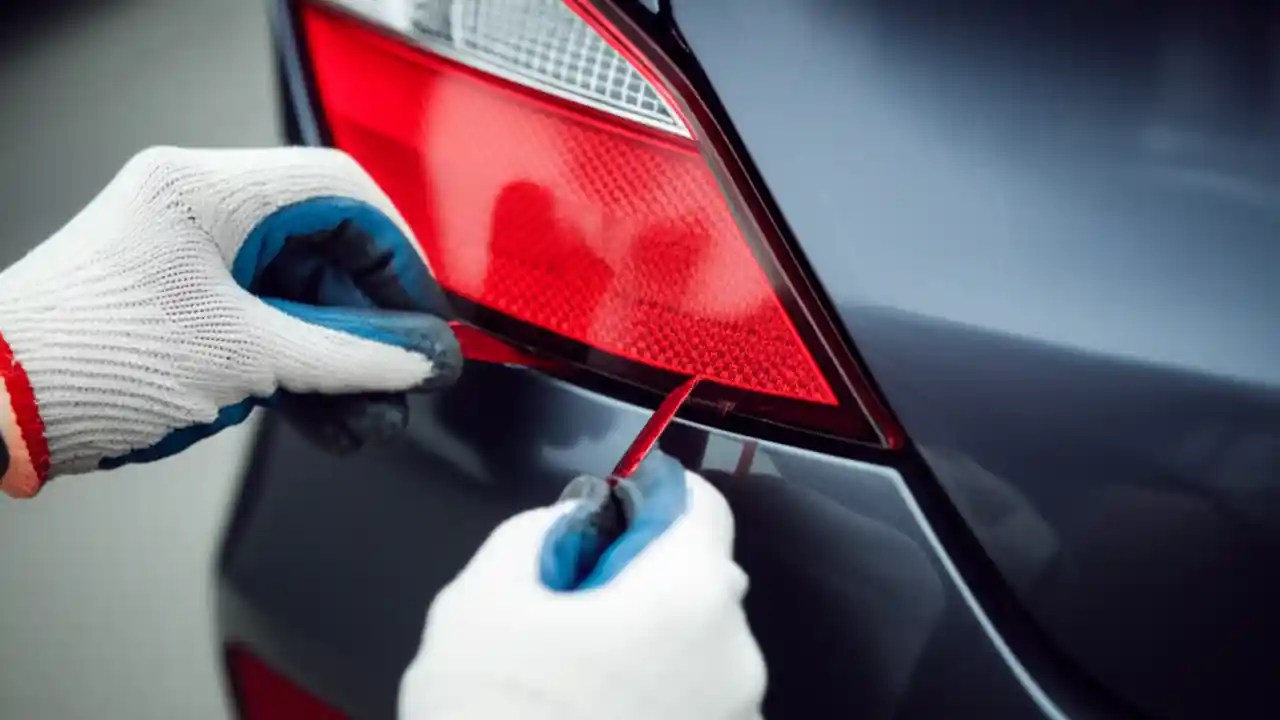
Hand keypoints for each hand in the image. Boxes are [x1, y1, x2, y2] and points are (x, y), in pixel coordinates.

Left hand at [0, 147, 460, 496]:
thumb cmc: (83, 359)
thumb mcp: (244, 358)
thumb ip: (350, 359)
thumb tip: (423, 358)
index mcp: (207, 190)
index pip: (341, 192)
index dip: (398, 252)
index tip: (427, 311)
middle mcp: (199, 212)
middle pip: (326, 250)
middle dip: (375, 320)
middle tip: (410, 371)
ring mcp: (191, 261)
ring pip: (301, 297)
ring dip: (344, 359)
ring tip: (376, 414)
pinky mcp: (185, 307)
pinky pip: (269, 327)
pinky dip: (304, 370)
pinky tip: (336, 418)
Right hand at [399, 456, 766, 719]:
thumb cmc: (497, 716)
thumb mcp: (483, 599)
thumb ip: (537, 533)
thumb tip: (568, 528)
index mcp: (688, 596)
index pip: (700, 505)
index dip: (649, 499)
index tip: (608, 521)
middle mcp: (735, 656)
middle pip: (699, 581)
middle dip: (640, 582)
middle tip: (570, 612)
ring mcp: (735, 719)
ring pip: (696, 649)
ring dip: (649, 648)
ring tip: (574, 683)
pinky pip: (696, 703)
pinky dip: (657, 700)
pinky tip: (593, 718)